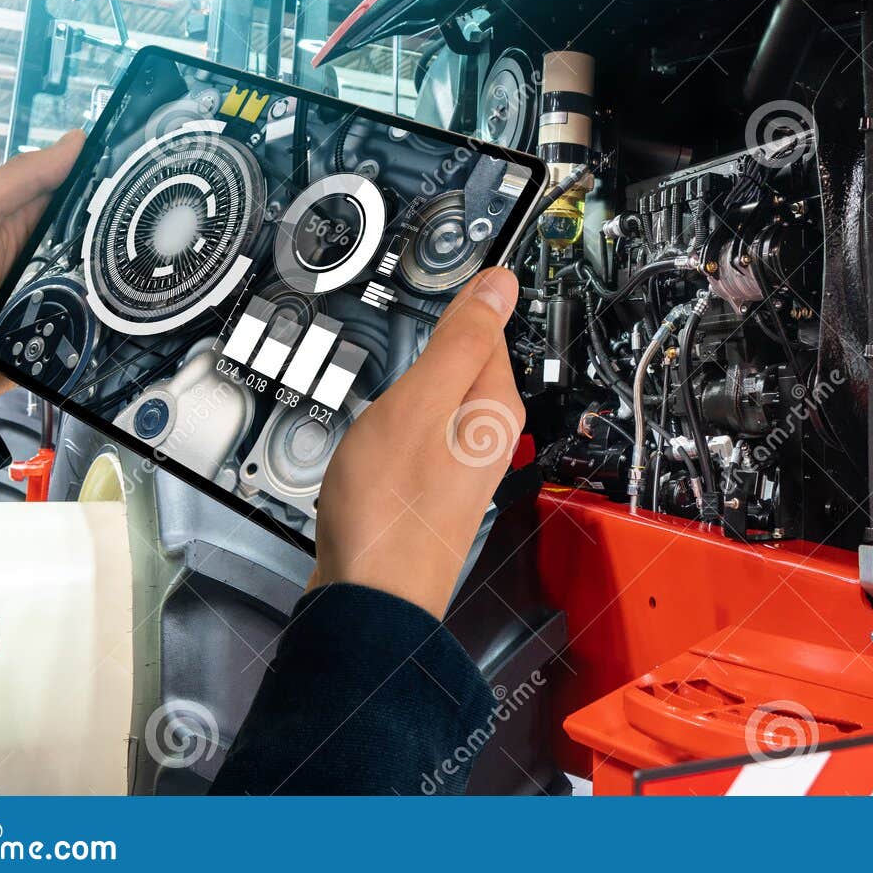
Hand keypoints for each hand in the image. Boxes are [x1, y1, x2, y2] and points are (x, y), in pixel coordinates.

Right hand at [313, 267, 523, 618]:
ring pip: (444, 397)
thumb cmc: (390, 510)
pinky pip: (425, 430)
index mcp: (494, 408)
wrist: (369, 598)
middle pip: (469, 362)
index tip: (441, 273)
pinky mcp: (432, 487)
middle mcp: (488, 437)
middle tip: (415, 307)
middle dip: (443, 336)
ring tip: (397, 353)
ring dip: (421, 375)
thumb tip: (503, 284)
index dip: (462, 297)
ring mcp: (460, 465)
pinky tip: (384, 417)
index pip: (489, 327)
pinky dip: (404, 413)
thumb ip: (460, 341)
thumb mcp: (419, 404)